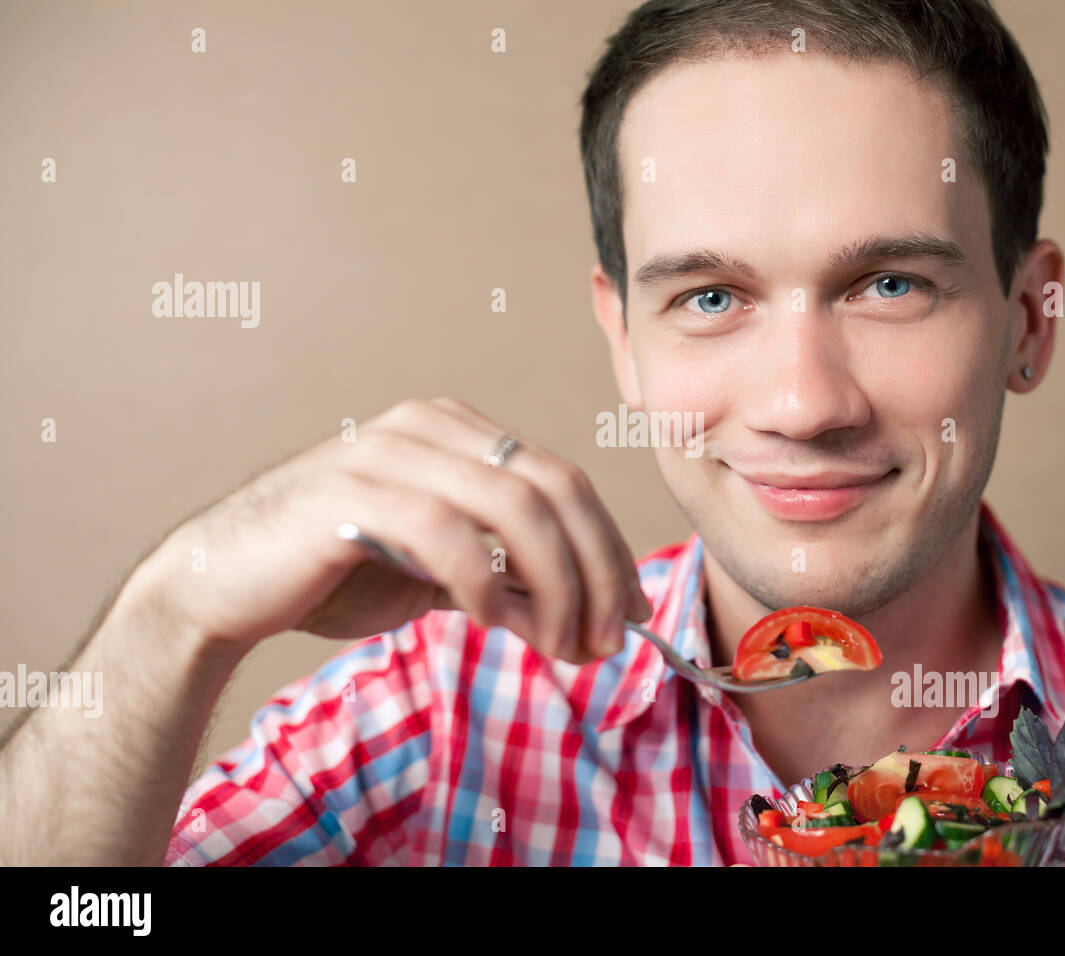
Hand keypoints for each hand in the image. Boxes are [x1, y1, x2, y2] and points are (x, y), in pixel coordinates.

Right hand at [126, 397, 652, 662]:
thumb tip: (584, 619)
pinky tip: (486, 620)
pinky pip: (451, 534)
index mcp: (458, 431)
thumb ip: (506, 580)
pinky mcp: (354, 490)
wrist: (221, 582)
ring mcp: (392, 451)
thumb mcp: (440, 574)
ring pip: (517, 508)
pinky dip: (485, 583)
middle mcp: (432, 426)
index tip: (629, 610)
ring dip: (556, 586)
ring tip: (561, 644)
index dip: (608, 546)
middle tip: (604, 637)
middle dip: (597, 569)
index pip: (563, 479)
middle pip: (555, 487)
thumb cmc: (333, 573)